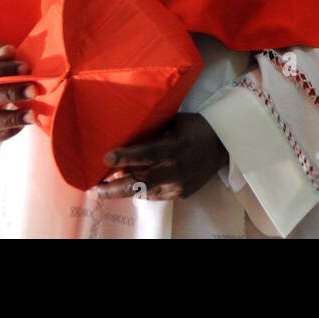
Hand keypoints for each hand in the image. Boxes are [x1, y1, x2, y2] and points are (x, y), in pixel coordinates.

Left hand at [92, 113, 227, 200]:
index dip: (126, 156)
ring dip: (124, 189)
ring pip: (144, 192)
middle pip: (140, 182)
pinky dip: (142, 190)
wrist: (224, 147)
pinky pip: (154, 195)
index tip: (106, 157)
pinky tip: (132, 185)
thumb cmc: (196, 128)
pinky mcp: (180, 195)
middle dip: (114, 188)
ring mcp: (178, 185)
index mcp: (175, 146)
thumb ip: (154, 130)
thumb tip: (126, 133)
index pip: (147, 153)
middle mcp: (176, 169)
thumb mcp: (176, 122)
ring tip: (105, 188)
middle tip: (94, 188)